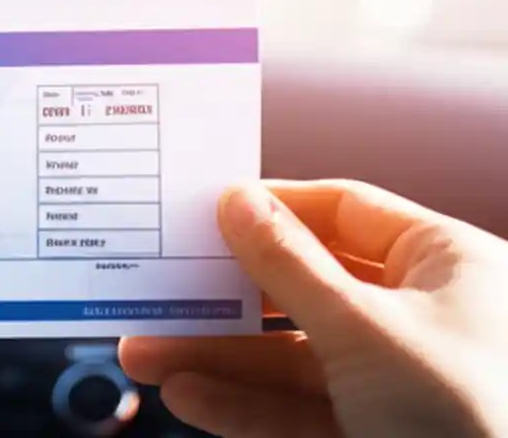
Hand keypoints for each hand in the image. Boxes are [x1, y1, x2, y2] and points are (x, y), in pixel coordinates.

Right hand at [119, 180, 507, 437]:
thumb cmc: (472, 414)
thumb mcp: (364, 328)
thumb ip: (288, 264)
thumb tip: (236, 200)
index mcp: (446, 265)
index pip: (344, 211)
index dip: (272, 208)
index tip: (203, 210)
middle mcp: (421, 317)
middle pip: (302, 288)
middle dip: (223, 298)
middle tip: (157, 289)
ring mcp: (395, 381)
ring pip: (290, 357)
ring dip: (217, 358)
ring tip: (143, 355)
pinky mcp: (372, 434)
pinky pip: (297, 410)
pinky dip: (243, 406)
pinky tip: (188, 396)